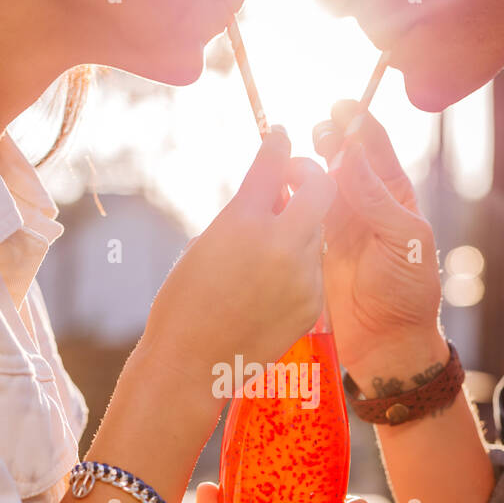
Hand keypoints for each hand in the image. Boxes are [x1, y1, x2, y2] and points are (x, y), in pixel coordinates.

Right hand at [143, 127, 335, 391]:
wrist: (190, 365)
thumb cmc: (184, 302)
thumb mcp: (206, 243)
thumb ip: (244, 213)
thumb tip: (272, 191)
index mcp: (244, 221)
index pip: (273, 162)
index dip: (278, 144)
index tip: (280, 137)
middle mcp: (280, 243)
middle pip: (318, 188)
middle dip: (309, 176)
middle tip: (292, 180)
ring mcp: (302, 276)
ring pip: (317, 230)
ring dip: (299, 226)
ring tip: (266, 248)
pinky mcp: (312, 303)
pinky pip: (314, 268)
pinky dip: (298, 265)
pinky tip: (269, 285)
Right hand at [313, 102, 447, 389]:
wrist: (387, 344)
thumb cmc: (409, 293)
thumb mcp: (403, 241)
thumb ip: (376, 198)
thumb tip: (349, 153)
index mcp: (395, 197)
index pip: (375, 149)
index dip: (358, 124)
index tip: (340, 106)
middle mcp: (366, 205)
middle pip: (343, 159)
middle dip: (329, 139)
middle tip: (316, 131)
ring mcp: (339, 226)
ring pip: (318, 183)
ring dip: (307, 166)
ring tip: (294, 157)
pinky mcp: (315, 248)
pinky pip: (300, 214)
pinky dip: (290, 197)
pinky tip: (279, 187)